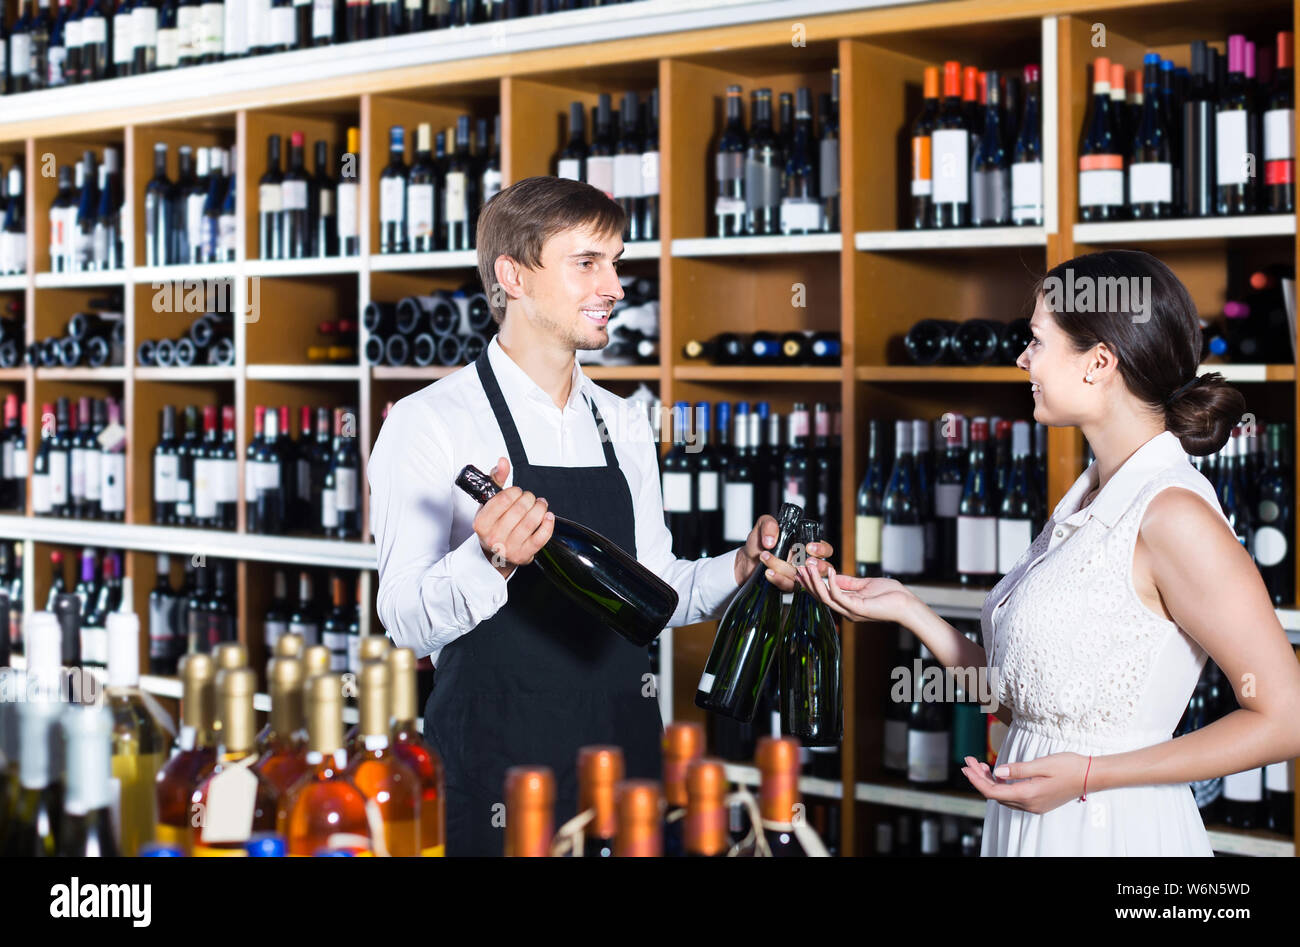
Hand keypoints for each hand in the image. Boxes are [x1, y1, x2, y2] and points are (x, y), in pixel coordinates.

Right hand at [473, 457, 554, 578]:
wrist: (495, 554)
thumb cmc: (493, 525)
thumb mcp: (489, 502)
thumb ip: (496, 479)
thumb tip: (503, 462)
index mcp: (481, 523)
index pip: (503, 499)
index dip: (515, 491)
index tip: (517, 492)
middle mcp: (493, 537)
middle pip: (520, 509)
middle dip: (529, 498)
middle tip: (530, 498)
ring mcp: (509, 548)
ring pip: (532, 521)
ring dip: (540, 507)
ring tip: (540, 503)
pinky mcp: (524, 555)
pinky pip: (541, 537)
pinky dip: (548, 523)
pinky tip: (548, 516)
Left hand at [733, 515, 832, 591]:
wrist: (746, 560)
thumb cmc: (759, 543)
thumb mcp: (763, 526)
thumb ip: (768, 525)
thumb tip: (771, 540)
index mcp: (805, 545)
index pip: (825, 549)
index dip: (822, 549)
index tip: (809, 547)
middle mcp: (805, 561)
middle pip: (825, 568)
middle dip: (818, 566)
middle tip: (805, 561)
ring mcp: (799, 575)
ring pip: (804, 578)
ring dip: (785, 569)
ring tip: (768, 560)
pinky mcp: (788, 586)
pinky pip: (789, 586)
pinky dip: (778, 579)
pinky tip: (769, 573)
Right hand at [796, 562, 918, 625]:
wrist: (906, 605)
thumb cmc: (890, 595)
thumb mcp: (864, 584)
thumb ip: (848, 582)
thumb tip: (832, 574)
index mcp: (847, 605)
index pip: (823, 595)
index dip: (811, 584)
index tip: (802, 571)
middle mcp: (845, 610)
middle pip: (820, 597)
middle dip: (808, 582)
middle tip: (798, 568)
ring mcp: (850, 611)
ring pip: (825, 596)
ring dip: (815, 581)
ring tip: (808, 567)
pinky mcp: (856, 608)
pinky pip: (838, 596)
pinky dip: (832, 583)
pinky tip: (830, 571)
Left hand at [959, 753, 1092, 814]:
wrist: (1091, 776)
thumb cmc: (1069, 767)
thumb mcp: (1042, 764)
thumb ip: (1018, 769)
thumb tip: (998, 772)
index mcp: (1028, 795)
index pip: (993, 791)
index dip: (976, 779)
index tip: (965, 767)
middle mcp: (1029, 804)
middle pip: (996, 794)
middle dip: (980, 777)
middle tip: (969, 761)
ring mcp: (1035, 805)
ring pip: (1004, 796)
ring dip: (990, 781)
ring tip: (980, 765)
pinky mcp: (1039, 802)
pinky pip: (1014, 797)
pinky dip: (1002, 785)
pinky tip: (998, 773)